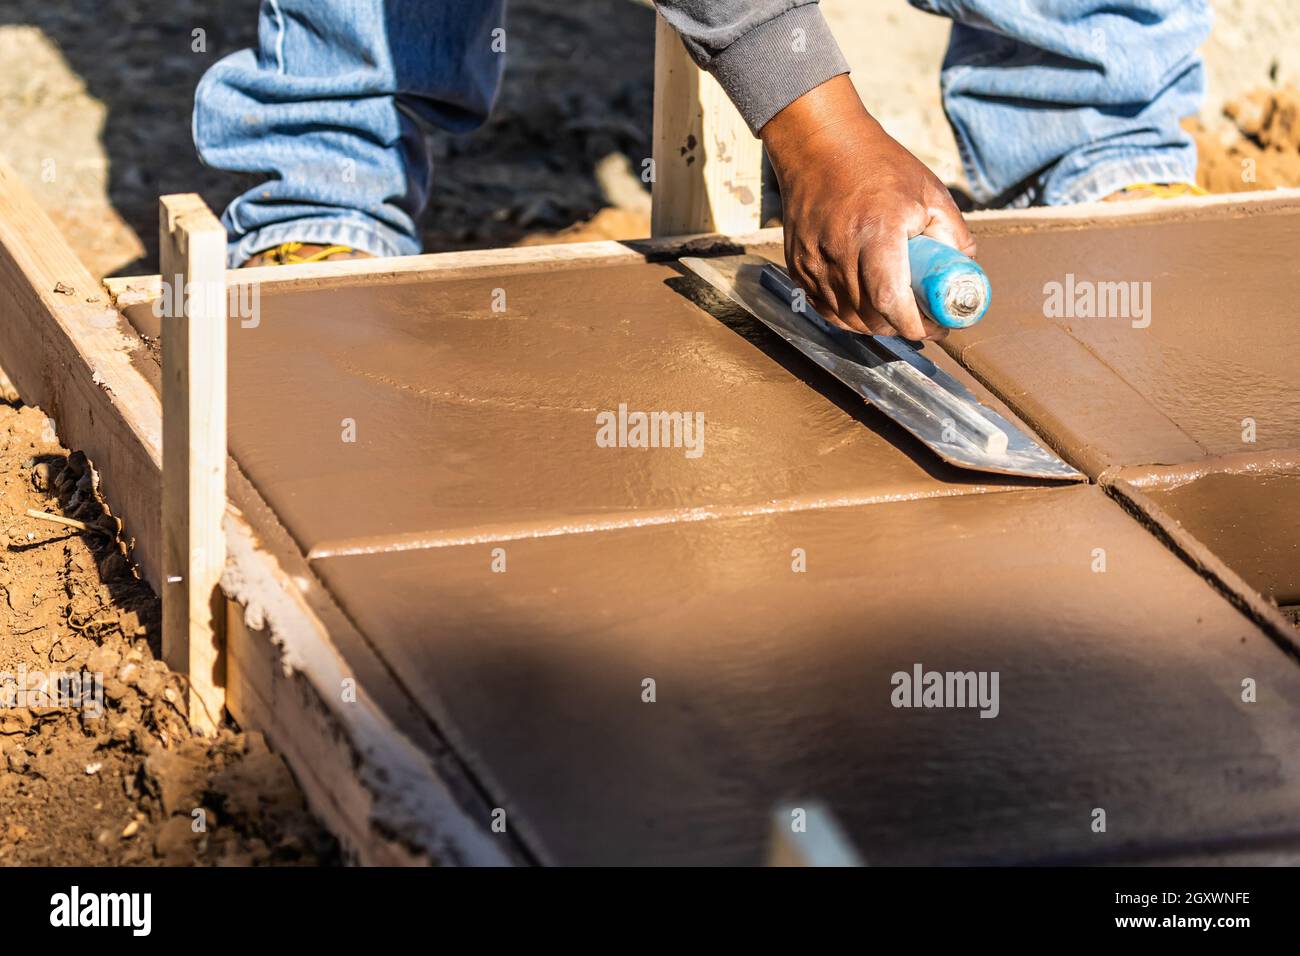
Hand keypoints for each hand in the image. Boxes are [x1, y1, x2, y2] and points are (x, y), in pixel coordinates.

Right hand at [760, 75, 974, 340]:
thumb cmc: (877, 164)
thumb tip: (964, 270)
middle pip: (870, 317)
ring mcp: (813, 260)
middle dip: (899, 328)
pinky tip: (865, 306)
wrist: (819, 145)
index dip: (914, 326)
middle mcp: (840, 250)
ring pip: (846, 318)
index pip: (892, 302)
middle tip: (919, 321)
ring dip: (874, 325)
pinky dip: (847, 315)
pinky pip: (824, 307)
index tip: (934, 328)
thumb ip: (952, 233)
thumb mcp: (928, 191)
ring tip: (894, 313)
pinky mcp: (797, 265)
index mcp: (877, 232)